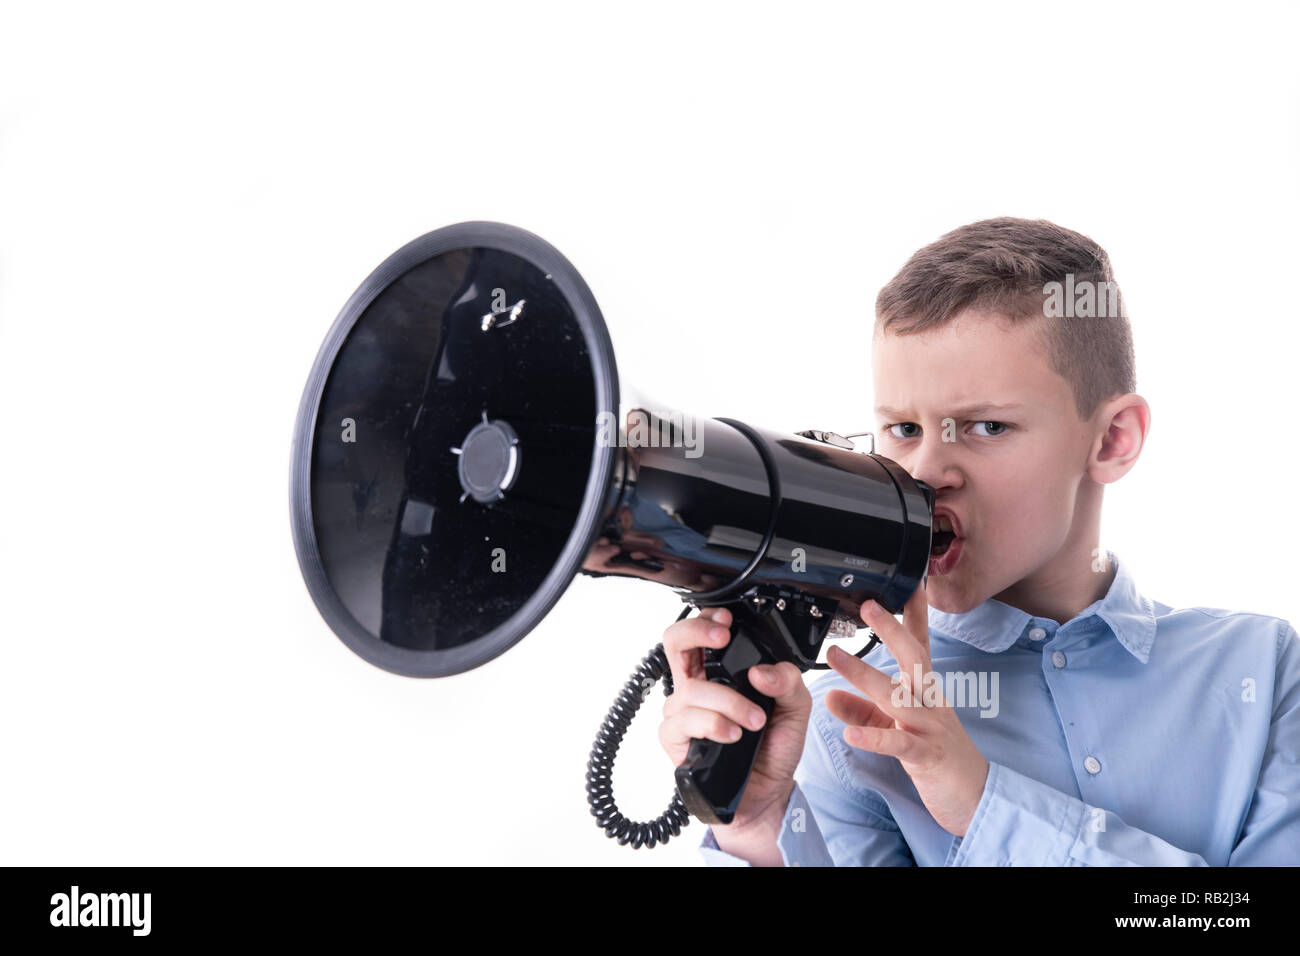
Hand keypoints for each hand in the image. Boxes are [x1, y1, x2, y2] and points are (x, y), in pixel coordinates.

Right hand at [659, 606, 811, 836]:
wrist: (768, 791)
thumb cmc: (773, 746)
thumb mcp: (795, 707)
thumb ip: (788, 681)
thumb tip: (761, 671)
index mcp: (720, 672)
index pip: (700, 633)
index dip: (705, 619)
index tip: (727, 621)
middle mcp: (697, 686)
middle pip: (674, 642)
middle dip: (696, 632)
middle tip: (723, 639)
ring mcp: (682, 712)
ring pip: (692, 689)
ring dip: (729, 701)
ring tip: (754, 720)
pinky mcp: (674, 738)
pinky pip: (686, 722)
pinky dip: (714, 725)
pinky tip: (733, 735)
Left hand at [824, 583, 989, 837]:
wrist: (974, 796)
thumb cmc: (934, 754)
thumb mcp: (894, 727)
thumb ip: (861, 710)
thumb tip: (830, 694)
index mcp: (924, 690)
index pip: (919, 644)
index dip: (914, 613)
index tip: (909, 580)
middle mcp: (929, 702)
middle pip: (914, 658)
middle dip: (892, 630)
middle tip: (869, 605)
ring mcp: (930, 728)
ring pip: (900, 696)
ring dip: (865, 675)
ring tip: (836, 657)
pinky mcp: (926, 757)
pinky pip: (899, 745)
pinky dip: (874, 737)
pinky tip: (849, 733)